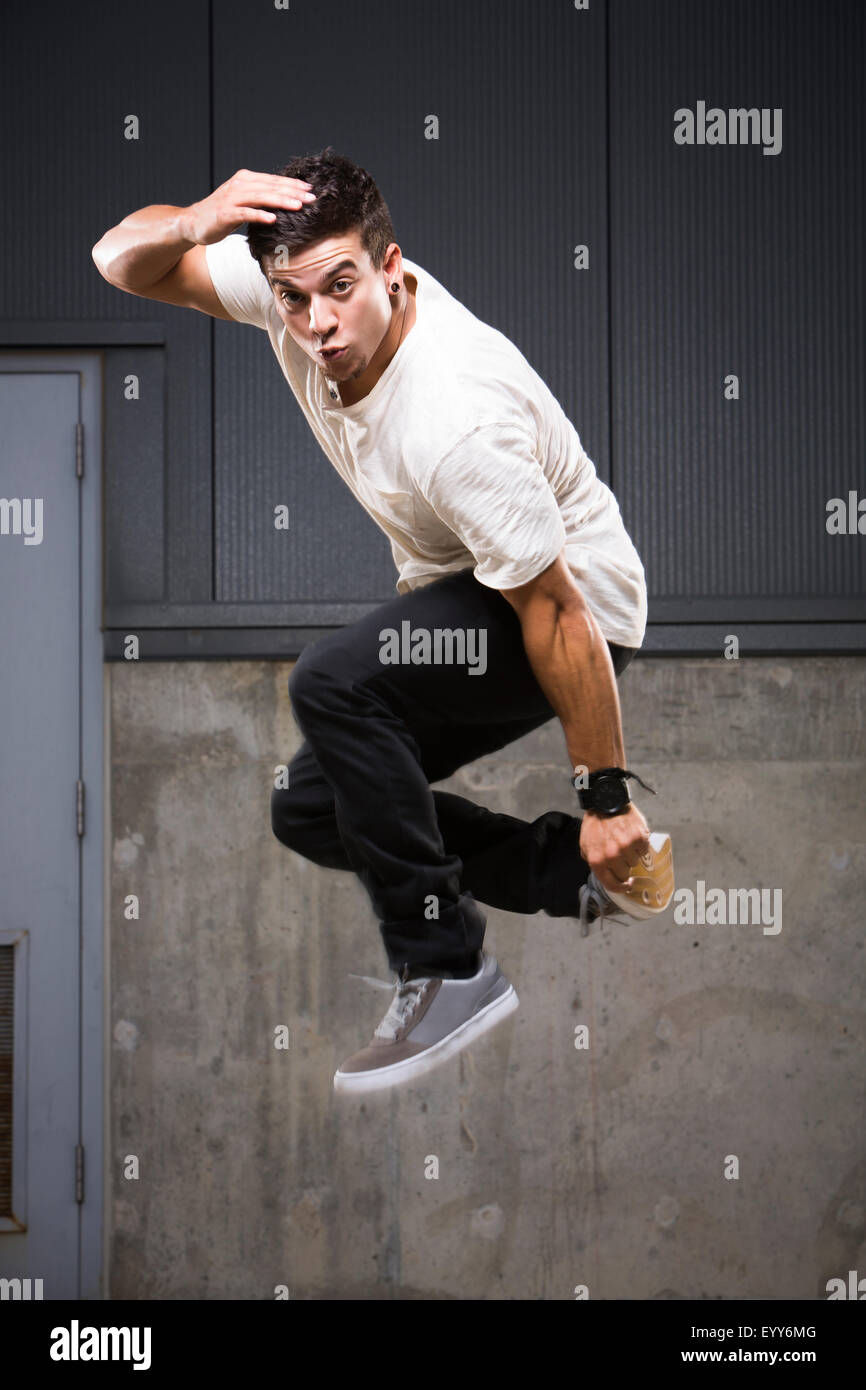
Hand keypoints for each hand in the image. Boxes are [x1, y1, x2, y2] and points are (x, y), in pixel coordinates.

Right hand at [180, 169, 316, 244]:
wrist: (193, 222)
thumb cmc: (222, 214)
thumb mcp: (243, 202)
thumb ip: (260, 199)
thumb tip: (285, 200)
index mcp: (245, 180)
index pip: (273, 180)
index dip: (292, 184)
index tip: (311, 189)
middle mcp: (239, 185)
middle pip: (270, 187)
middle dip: (293, 191)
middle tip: (312, 197)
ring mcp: (231, 199)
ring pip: (261, 197)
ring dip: (281, 200)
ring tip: (298, 206)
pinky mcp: (225, 214)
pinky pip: (246, 213)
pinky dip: (260, 215)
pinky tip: (273, 219)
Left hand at [578, 803, 650, 895]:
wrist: (605, 801)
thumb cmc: (595, 824)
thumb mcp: (585, 845)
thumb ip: (594, 862)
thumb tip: (605, 875)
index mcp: (597, 860)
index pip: (612, 884)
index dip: (620, 888)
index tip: (626, 886)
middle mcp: (611, 856)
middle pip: (625, 874)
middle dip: (623, 866)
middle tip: (620, 853)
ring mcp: (626, 847)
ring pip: (635, 862)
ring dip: (631, 854)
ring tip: (624, 840)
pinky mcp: (639, 838)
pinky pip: (644, 850)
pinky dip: (640, 845)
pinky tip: (631, 835)